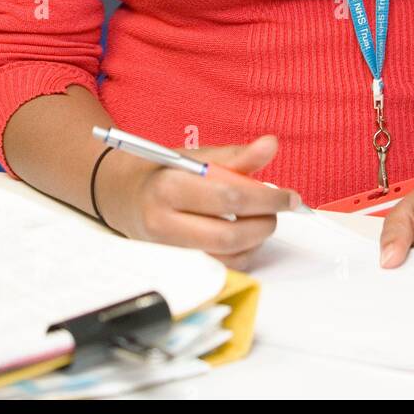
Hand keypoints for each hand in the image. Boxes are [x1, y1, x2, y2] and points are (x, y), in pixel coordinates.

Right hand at [96, 134, 299, 267]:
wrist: (123, 197)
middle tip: (279, 209)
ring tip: (261, 217)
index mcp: (169, 186)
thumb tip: (271, 145)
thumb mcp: (196, 157)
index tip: (290, 196)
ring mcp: (168, 251)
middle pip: (230, 234)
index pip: (228, 197)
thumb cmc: (164, 173)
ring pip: (227, 256)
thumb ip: (236, 156)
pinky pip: (220, 268)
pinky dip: (242, 253)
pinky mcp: (176, 268)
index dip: (267, 198)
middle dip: (265, 222)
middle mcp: (164, 223)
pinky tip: (244, 233)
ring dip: (256, 239)